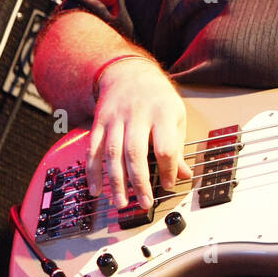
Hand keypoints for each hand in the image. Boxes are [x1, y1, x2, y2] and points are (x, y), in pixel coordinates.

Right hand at [85, 57, 192, 210]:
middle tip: (144, 203)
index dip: (168, 169)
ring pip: (112, 154)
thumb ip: (178, 147)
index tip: (169, 185)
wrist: (129, 73)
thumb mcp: (176, 116)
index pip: (165, 147)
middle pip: (135, 152)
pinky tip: (97, 189)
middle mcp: (137, 115)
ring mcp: (115, 119)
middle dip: (139, 181)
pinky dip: (93, 172)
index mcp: (162, 113)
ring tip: (121, 203)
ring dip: (116, 182)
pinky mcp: (99, 123)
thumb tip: (184, 175)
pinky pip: (94, 150)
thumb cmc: (157, 98)